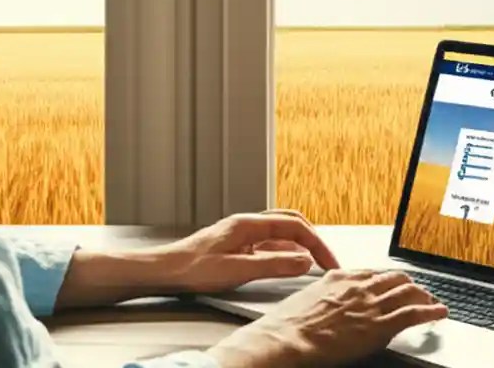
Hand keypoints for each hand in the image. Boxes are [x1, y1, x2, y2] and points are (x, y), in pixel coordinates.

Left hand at [160, 209, 340, 293]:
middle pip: (291, 222)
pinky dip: (286, 250)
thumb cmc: (192, 269)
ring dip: (301, 243)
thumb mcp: (237, 270)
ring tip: (314, 260)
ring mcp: (242, 233)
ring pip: (281, 231)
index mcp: (249, 224)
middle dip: (313, 239)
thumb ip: (273, 265)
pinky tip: (288, 263)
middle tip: (327, 260)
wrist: (164, 270)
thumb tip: (305, 261)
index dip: (317, 244)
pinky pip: (269, 242)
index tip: (329, 263)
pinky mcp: (237, 244)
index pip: (295, 227)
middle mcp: (247, 223)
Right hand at [208, 268, 448, 367]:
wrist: (288, 338)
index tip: (391, 282)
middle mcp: (360, 286)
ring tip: (431, 300)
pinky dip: (431, 311)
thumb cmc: (289, 324)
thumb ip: (324, 295)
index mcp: (340, 277)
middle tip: (415, 291)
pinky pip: (414, 313)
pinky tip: (439, 312)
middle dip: (408, 285)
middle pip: (394, 278)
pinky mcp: (381, 325)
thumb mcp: (306, 298)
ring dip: (423, 296)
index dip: (386, 279)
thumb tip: (327, 300)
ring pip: (408, 292)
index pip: (372, 272)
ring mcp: (372, 304)